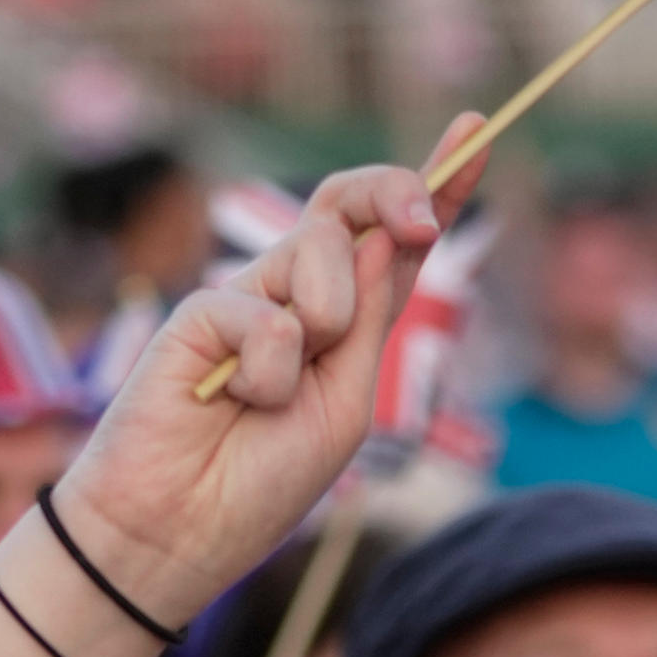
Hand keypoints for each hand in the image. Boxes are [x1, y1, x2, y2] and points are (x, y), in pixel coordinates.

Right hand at [49, 124, 477, 621]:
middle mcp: (296, 298)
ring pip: (320, 249)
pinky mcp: (200, 311)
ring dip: (325, 321)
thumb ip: (369, 319)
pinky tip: (229, 404)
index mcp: (346, 324)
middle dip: (393, 192)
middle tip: (421, 222)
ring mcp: (248, 298)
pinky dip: (267, 370)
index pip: (393, 243)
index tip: (475, 128)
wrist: (181, 529)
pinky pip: (269, 312)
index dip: (437, 186)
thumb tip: (389, 233)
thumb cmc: (262, 482)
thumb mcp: (346, 399)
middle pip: (349, 206)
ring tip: (278, 394)